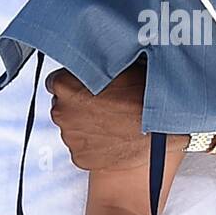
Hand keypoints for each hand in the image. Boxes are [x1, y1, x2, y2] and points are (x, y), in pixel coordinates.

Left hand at [47, 62, 186, 170]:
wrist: (158, 131)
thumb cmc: (142, 95)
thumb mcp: (116, 65)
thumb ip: (95, 63)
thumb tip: (95, 57)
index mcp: (64, 85)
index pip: (56, 82)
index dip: (73, 84)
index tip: (86, 87)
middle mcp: (61, 111)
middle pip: (63, 105)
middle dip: (78, 105)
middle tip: (103, 105)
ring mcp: (69, 137)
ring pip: (73, 128)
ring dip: (86, 125)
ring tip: (112, 122)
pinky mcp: (79, 157)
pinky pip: (82, 149)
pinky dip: (93, 146)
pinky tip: (112, 139)